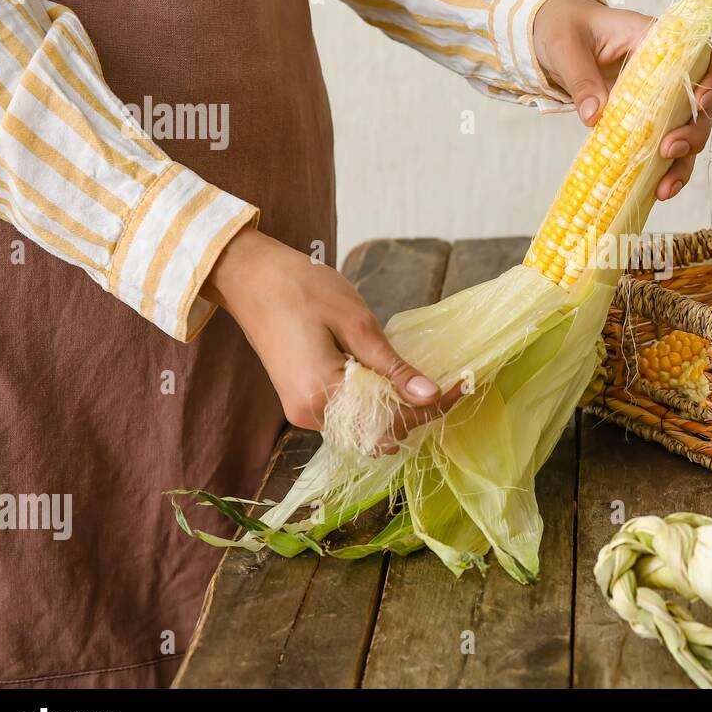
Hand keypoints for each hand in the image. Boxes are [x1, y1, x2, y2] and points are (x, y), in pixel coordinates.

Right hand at [201, 227, 461, 439]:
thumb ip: (392, 366)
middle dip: (416, 415)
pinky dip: (374, 404)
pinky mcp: (301, 401)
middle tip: (448, 385)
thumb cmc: (302, 289)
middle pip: (377, 435)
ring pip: (363, 429)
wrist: (250, 276)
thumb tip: (431, 395)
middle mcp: (309, 415)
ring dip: (395, 411)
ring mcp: (302, 412)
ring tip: (426, 382)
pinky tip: (393, 380)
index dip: (430, 408)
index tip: (461, 386)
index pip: (390, 422)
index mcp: (321, 396)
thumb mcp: (357, 323)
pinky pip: (347, 415)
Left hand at [533, 0, 711, 199]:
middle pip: (701, 105)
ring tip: (664, 187)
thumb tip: (594, 116)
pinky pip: (663, 147)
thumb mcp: (565, 47)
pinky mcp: (644, 122)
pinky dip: (663, 170)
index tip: (702, 101)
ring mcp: (658, 100)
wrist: (552, 39)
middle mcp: (666, 73)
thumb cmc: (564, 29)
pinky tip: (656, 190)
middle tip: (669, 149)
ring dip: (683, 162)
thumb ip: (581, 78)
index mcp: (656, 41)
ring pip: (687, 132)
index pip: (703, 57)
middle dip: (694, 132)